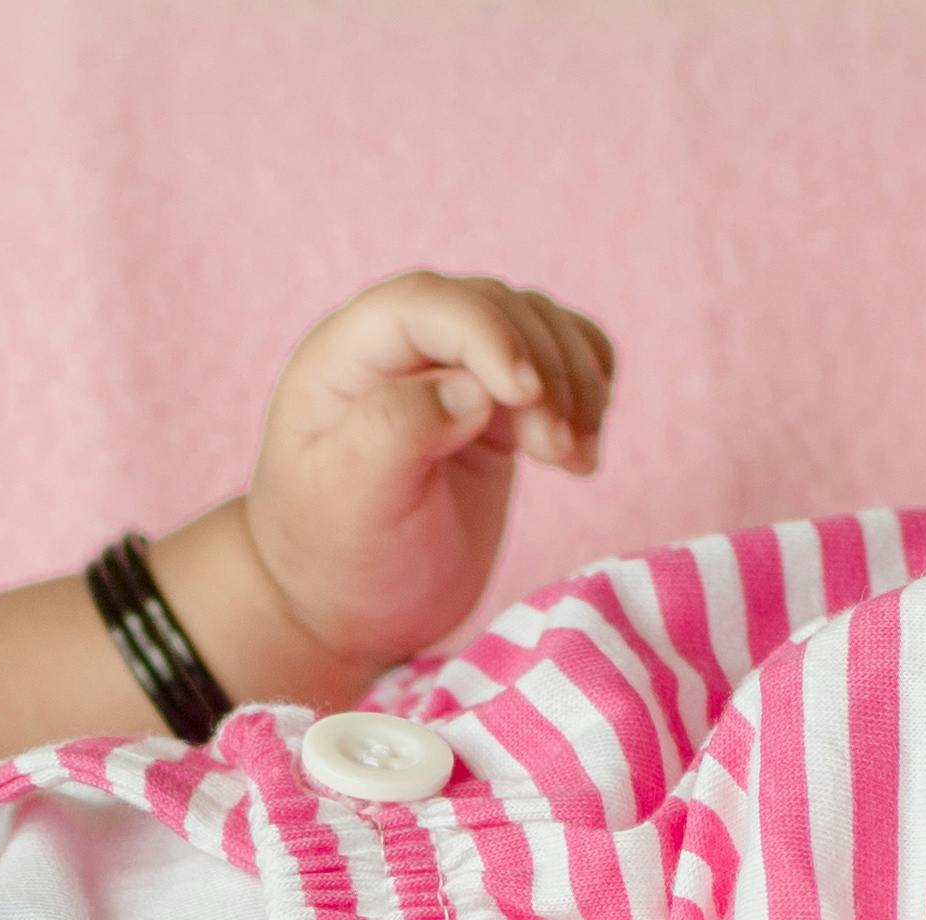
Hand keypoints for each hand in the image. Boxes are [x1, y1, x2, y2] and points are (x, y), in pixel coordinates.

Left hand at [242, 272, 615, 677]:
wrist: (352, 610)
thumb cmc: (336, 558)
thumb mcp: (350, 503)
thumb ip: (395, 432)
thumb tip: (472, 390)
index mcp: (347, 355)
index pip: (426, 304)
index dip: (487, 334)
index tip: (528, 396)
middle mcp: (403, 347)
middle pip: (497, 309)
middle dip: (545, 372)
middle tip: (559, 454)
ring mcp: (456, 369)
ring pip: (540, 328)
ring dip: (576, 386)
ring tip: (576, 460)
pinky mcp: (499, 404)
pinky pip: (562, 360)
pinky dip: (589, 392)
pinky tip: (582, 449)